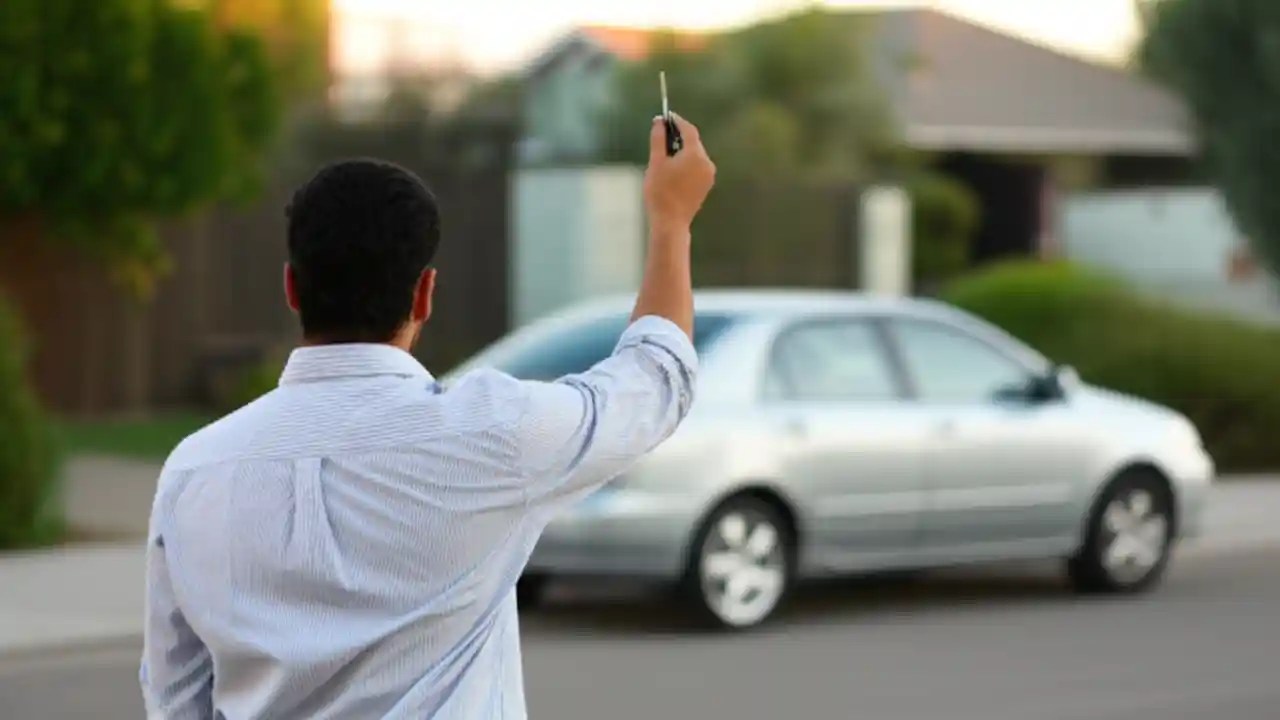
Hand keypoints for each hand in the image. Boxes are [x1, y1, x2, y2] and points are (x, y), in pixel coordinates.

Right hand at [644, 114, 715, 238]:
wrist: (670, 223)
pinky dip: (686, 163)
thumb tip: (659, 122)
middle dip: (678, 137)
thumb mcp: (655, 162)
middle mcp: (706, 163)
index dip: (677, 121)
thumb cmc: (660, 193)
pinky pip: (697, 167)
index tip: (667, 116)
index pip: (689, 130)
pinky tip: (673, 169)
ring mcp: (708, 175)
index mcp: (696, 155)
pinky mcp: (706, 185)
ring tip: (664, 154)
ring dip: (682, 150)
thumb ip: (658, 139)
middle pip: (693, 142)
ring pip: (695, 155)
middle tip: (662, 134)